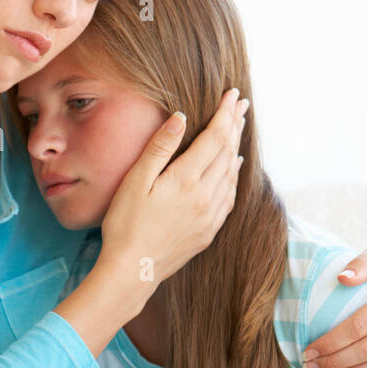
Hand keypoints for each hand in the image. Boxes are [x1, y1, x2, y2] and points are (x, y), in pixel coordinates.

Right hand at [98, 89, 246, 304]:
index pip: (215, 138)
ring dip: (236, 149)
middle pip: (228, 153)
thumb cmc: (125, 226)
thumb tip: (181, 117)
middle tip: (241, 105)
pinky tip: (233, 169)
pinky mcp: (208, 232)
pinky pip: (229, 197)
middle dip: (235, 126)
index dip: (225, 114)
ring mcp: (210, 216)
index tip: (232, 95)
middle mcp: (205, 197)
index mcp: (187, 180)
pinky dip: (234, 177)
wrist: (132, 272)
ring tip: (238, 130)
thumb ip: (160, 148)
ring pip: (232, 174)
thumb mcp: (135, 181)